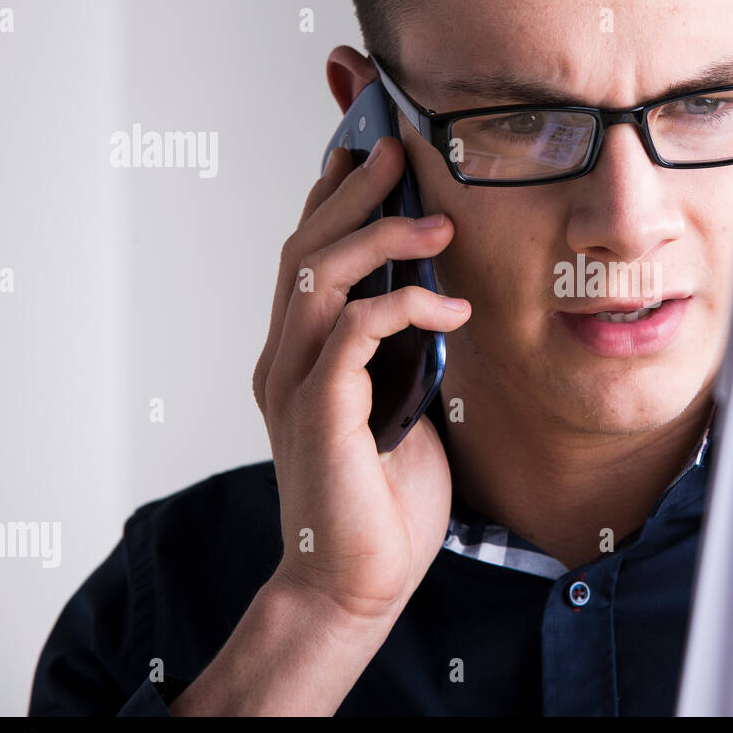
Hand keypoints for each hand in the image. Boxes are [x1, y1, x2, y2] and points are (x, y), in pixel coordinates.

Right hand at [253, 136, 470, 627]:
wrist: (357, 583)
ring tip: (434, 220)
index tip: (367, 149)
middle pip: (303, 250)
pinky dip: (403, 307)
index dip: (331, 197)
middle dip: (350, 192)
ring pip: (318, 277)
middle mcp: (284, 361)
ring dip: (377, 237)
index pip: (307, 258)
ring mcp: (294, 385)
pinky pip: (353, 333)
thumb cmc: (385, 500)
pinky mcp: (318, 413)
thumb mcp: (401, 405)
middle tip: (394, 149)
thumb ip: (401, 352)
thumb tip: (434, 299)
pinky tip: (448, 308)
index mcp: (299, 357)